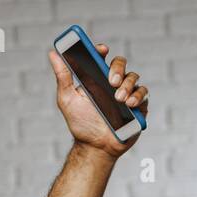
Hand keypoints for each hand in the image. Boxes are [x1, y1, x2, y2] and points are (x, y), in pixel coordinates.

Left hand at [49, 42, 148, 158]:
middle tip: (111, 81)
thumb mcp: (67, 99)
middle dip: (117, 68)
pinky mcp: (138, 105)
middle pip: (120, 63)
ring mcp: (126, 92)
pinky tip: (129, 104)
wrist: (95, 147)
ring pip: (133, 77)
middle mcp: (112, 82)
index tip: (101, 50)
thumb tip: (53, 53)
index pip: (101, 57)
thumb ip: (63, 76)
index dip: (101, 50)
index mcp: (96, 77)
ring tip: (119, 99)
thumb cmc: (81, 123)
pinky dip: (138, 96)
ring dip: (127, 85)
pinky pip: (143, 94)